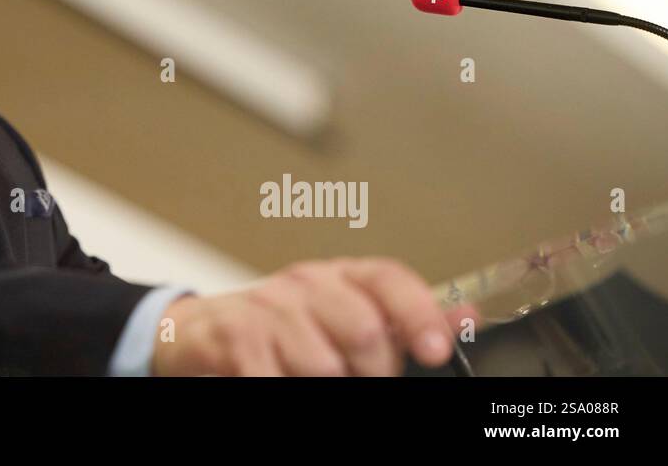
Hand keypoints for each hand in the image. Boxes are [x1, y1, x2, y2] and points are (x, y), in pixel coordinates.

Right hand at [150, 257, 479, 375]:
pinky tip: (280, 381)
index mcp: (339, 277)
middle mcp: (305, 284)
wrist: (200, 334)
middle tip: (359, 380)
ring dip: (322, 386)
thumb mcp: (341, 318)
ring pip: (322, 365)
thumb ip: (401, 320)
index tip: (435, 351)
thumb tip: (467, 318)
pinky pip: (274, 379)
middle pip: (364, 329)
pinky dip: (282, 389)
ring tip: (309, 379)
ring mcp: (268, 309)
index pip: (387, 278)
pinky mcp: (235, 339)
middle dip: (372, 372)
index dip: (419, 312)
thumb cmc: (280, 332)